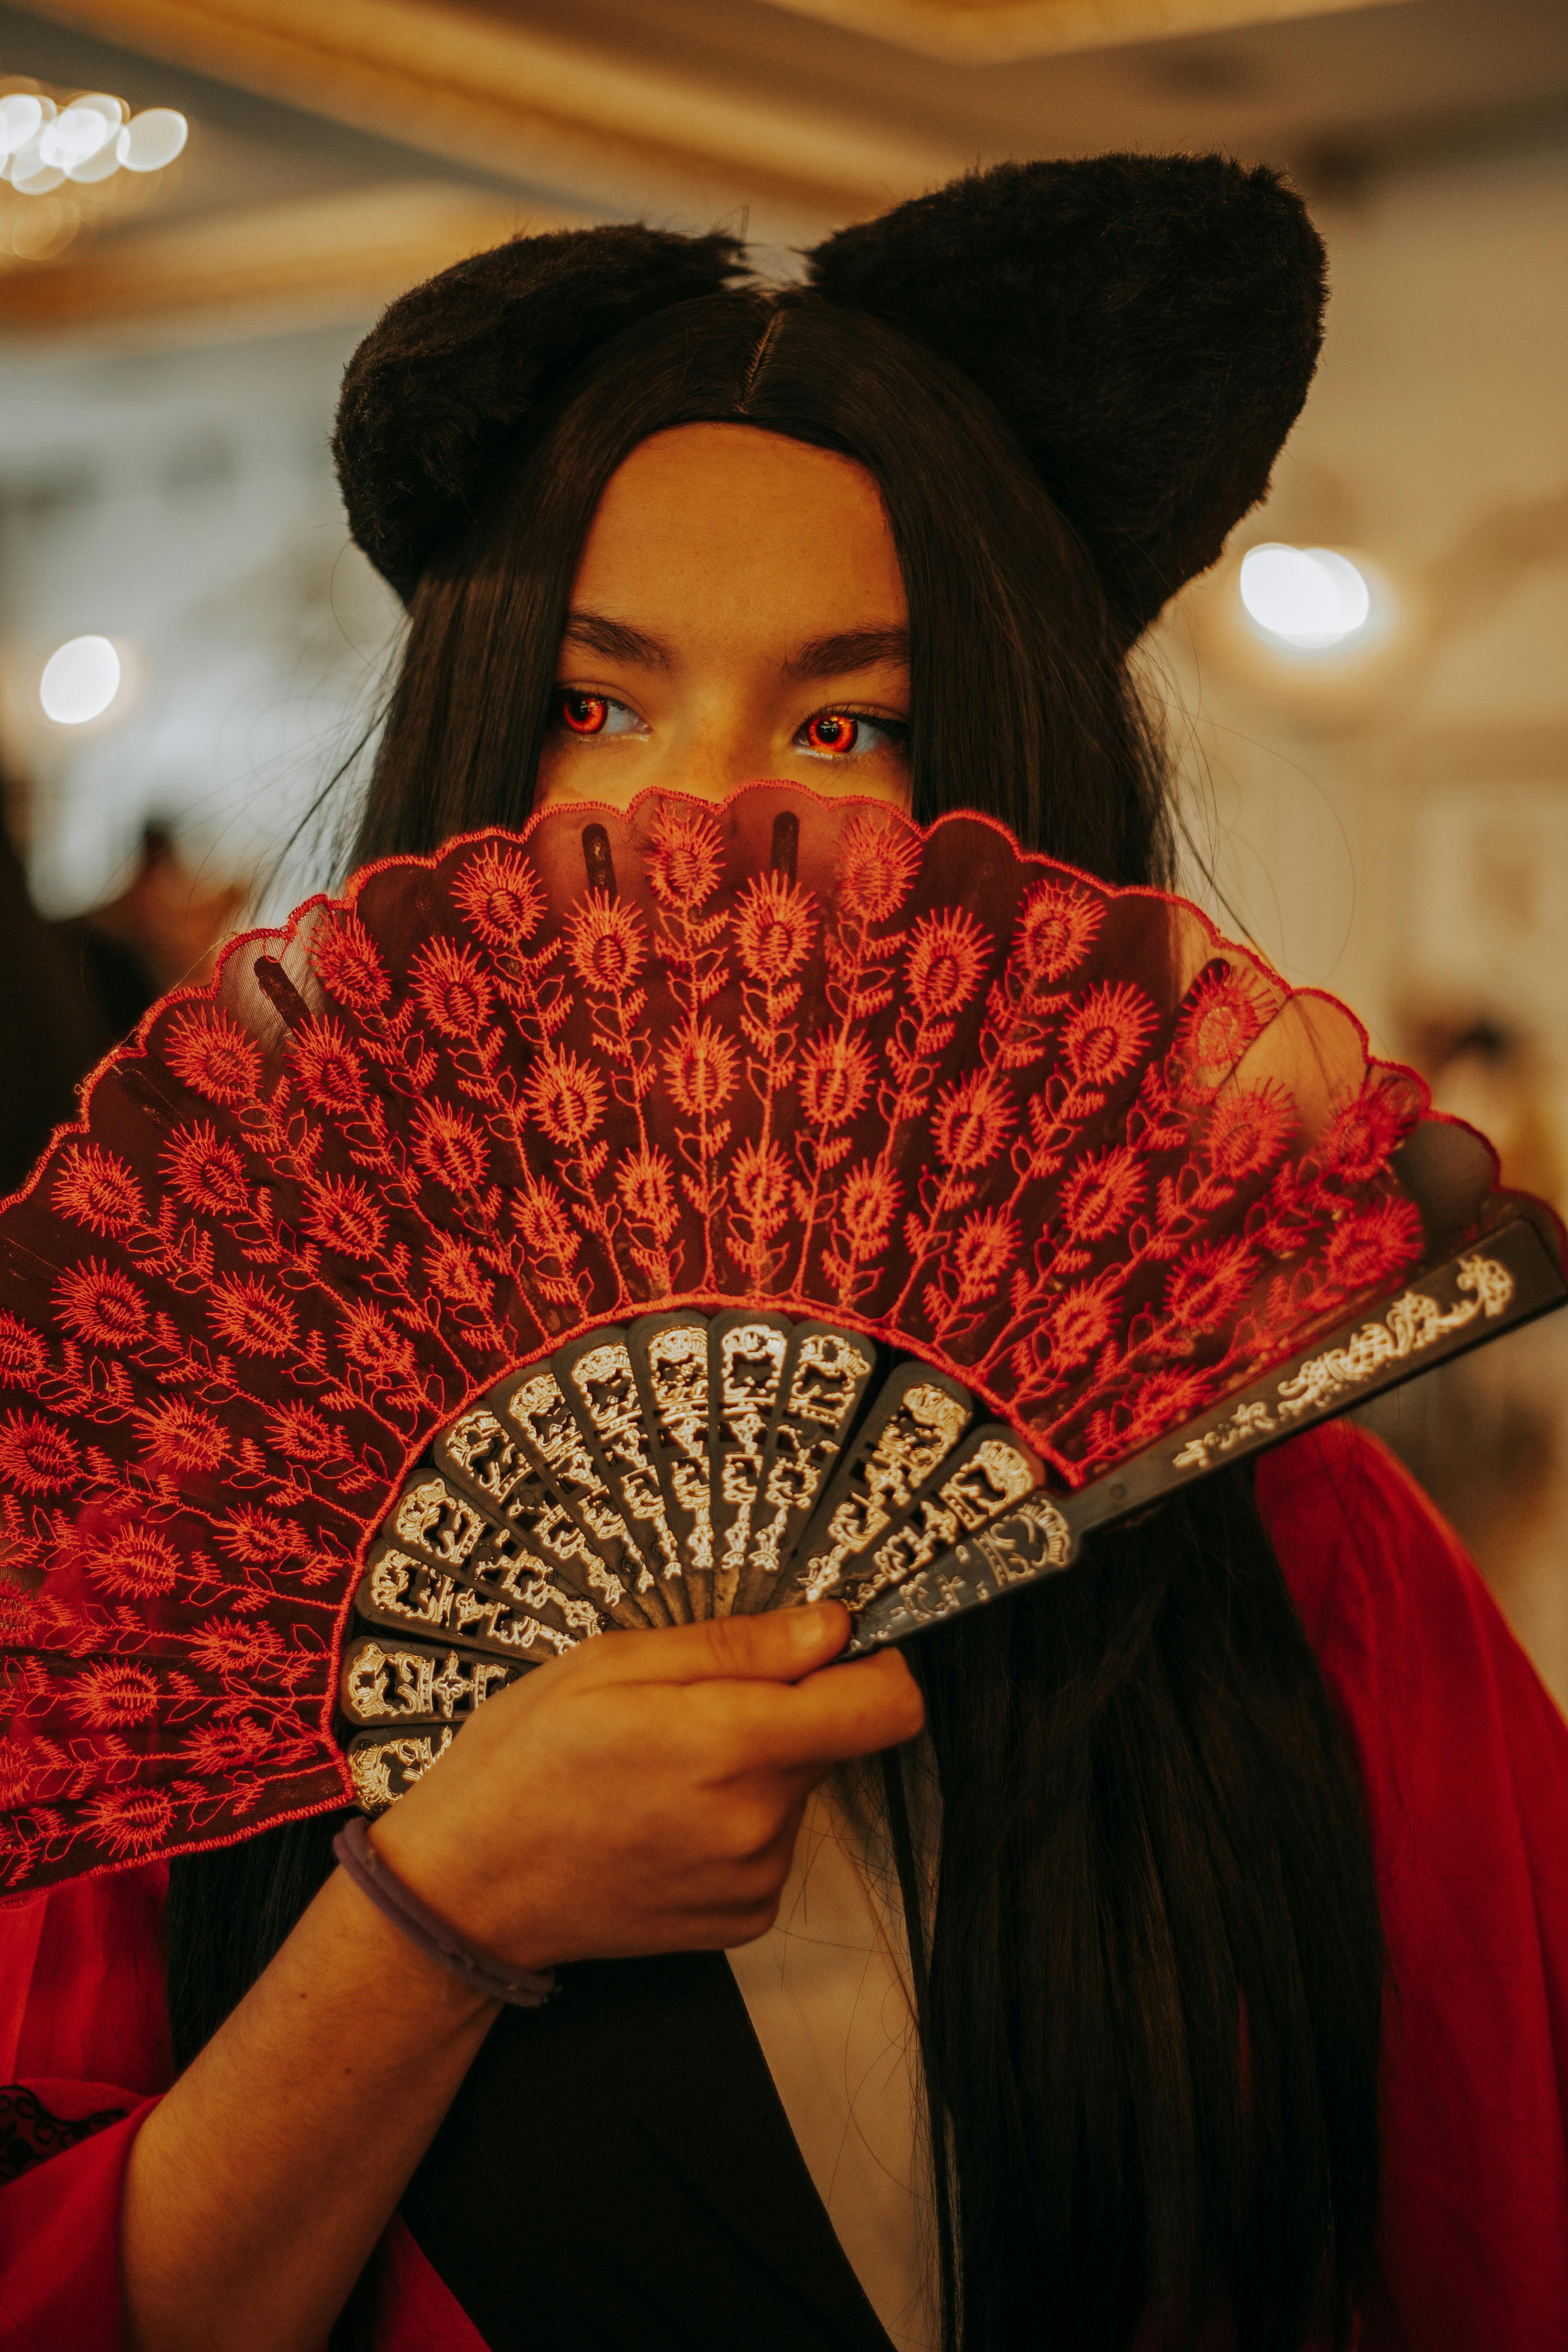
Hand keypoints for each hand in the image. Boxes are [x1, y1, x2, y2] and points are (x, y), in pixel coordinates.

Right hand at [370, 1603, 922, 1969]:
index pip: (886, 1708)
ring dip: (753, 1769)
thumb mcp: (614, 1664)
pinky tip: (661, 1817)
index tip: (835, 1651)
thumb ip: (739, 1646)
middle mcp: (760, 1824)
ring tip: (660, 1769)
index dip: (875, 1666)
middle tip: (689, 1708)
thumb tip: (831, 1628)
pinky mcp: (740, 1919)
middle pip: (833, 1742)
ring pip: (797, 1792)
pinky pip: (769, 1845)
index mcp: (735, 1747)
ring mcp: (752, 1879)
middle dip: (784, 1712)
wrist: (468, 1887)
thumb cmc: (525, 1762)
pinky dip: (733, 1822)